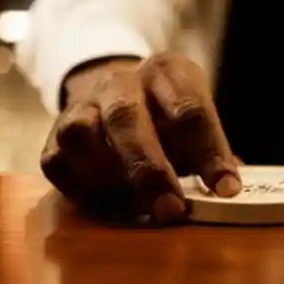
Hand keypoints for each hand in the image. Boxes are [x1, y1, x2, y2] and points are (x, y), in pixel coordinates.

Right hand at [40, 54, 240, 224]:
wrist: (114, 94)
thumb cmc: (168, 119)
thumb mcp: (196, 123)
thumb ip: (212, 155)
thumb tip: (229, 194)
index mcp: (168, 73)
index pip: (190, 108)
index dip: (210, 151)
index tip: (227, 189)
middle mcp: (120, 83)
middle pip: (126, 117)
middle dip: (149, 170)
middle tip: (172, 210)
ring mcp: (82, 106)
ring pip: (80, 133)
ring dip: (108, 175)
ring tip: (135, 204)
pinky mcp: (54, 136)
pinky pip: (58, 163)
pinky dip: (82, 187)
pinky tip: (109, 200)